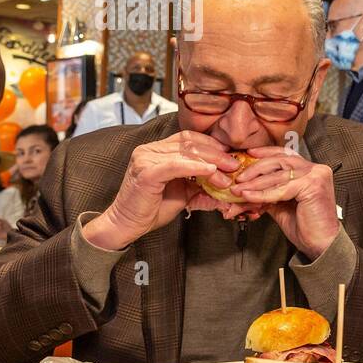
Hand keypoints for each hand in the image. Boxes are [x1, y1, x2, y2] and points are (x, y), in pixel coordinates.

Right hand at [83, 130, 240, 250]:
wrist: (127, 224)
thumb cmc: (153, 208)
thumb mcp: (184, 195)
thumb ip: (203, 187)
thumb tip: (228, 189)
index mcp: (157, 151)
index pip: (189, 138)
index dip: (212, 144)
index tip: (232, 154)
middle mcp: (150, 150)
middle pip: (190, 143)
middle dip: (217, 153)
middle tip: (235, 165)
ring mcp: (146, 159)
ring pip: (186, 153)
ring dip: (211, 162)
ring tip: (227, 174)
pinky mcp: (146, 173)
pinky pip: (175, 165)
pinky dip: (196, 167)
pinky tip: (211, 171)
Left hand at [230, 146, 338, 260]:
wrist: (319, 242)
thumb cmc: (305, 225)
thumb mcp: (280, 204)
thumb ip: (266, 192)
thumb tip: (243, 188)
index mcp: (310, 170)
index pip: (285, 155)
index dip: (265, 153)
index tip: (248, 155)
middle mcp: (316, 169)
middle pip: (280, 160)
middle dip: (255, 169)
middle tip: (238, 177)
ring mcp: (316, 176)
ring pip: (278, 174)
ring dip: (255, 183)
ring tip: (239, 189)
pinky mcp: (313, 186)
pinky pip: (281, 188)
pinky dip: (262, 193)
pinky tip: (249, 196)